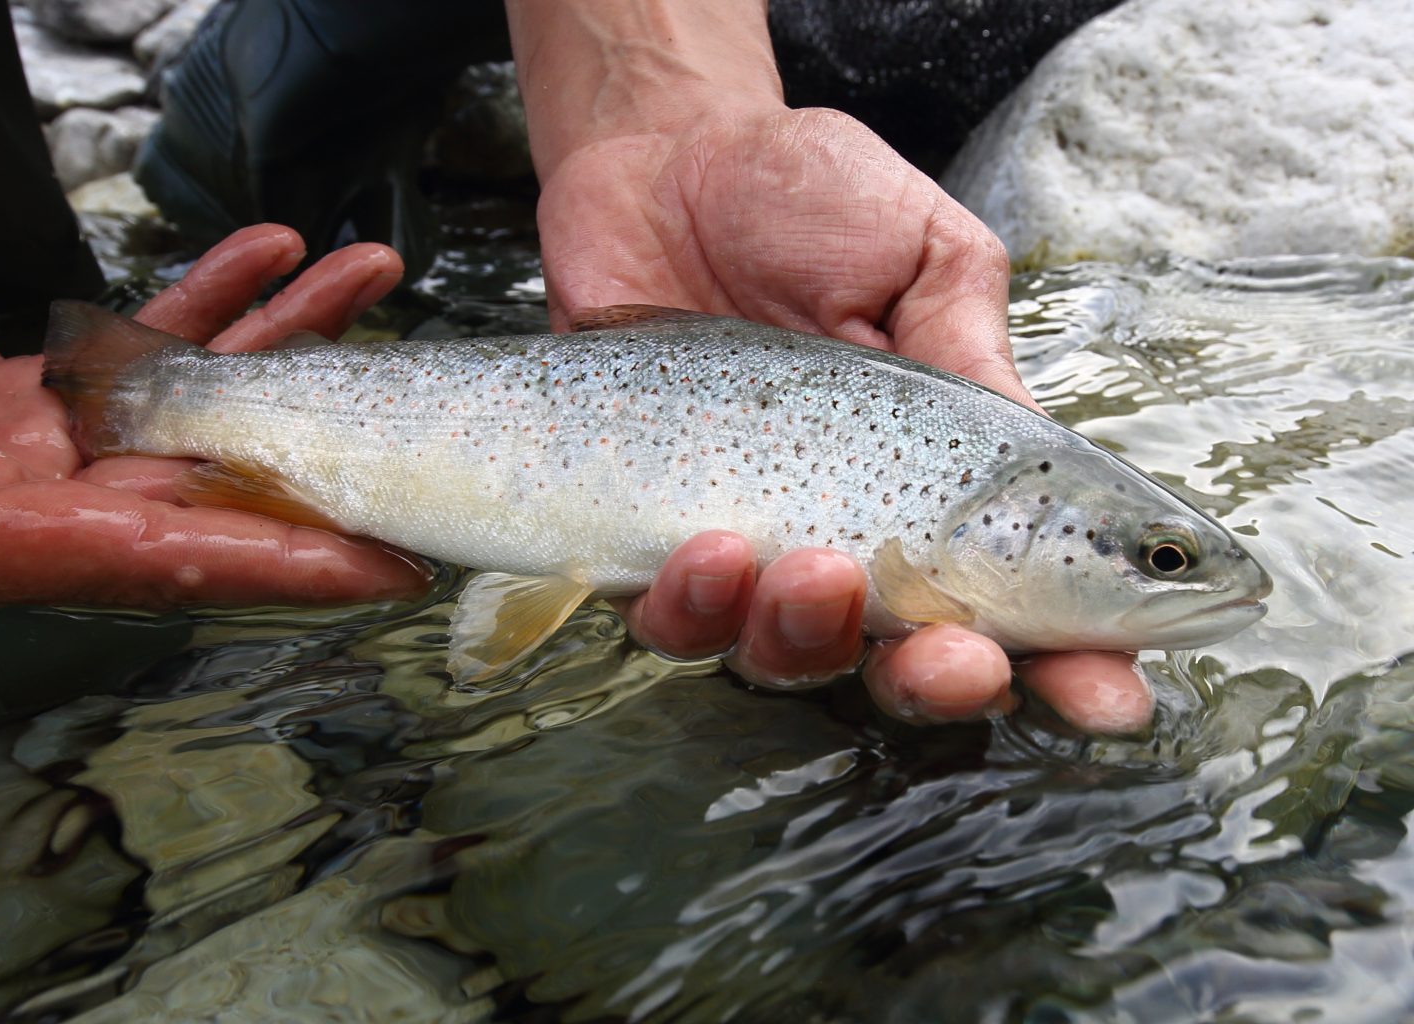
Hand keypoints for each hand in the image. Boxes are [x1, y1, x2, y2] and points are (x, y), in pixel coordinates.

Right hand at [0, 225, 427, 627]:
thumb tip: (125, 537)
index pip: (174, 562)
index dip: (290, 566)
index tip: (394, 569)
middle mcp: (31, 511)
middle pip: (212, 472)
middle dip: (327, 425)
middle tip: (428, 389)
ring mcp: (25, 450)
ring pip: (186, 392)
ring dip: (284, 331)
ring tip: (367, 267)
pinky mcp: (4, 396)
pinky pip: (123, 344)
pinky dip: (191, 297)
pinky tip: (260, 251)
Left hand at [538, 108, 1151, 733]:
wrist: (665, 160)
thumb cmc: (807, 200)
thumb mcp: (923, 258)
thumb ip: (971, 360)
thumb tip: (1036, 461)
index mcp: (943, 481)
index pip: (1022, 596)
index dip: (1075, 664)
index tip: (1115, 701)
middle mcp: (854, 532)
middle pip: (907, 662)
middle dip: (941, 684)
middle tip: (956, 659)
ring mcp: (752, 544)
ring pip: (787, 656)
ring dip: (810, 639)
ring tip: (816, 570)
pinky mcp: (652, 538)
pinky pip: (671, 618)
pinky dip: (693, 608)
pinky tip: (709, 548)